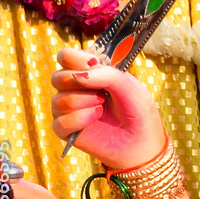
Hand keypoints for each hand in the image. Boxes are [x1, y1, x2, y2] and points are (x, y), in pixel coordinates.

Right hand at [50, 48, 165, 167]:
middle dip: (81, 83)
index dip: (75, 58)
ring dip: (85, 102)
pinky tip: (95, 119)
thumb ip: (107, 74)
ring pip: (59, 100)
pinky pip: (60, 121)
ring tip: (102, 108)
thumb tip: (79, 75)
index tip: (94, 64)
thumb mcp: (129, 86)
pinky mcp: (64, 130)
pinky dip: (80, 120)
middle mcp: (74, 89)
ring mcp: (67, 110)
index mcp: (89, 74)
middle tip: (103, 92)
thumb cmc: (137, 111)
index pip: (66, 57)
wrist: (141, 141)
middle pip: (57, 77)